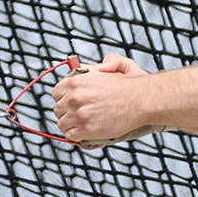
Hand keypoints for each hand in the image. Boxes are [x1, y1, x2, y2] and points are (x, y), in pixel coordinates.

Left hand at [50, 55, 166, 147]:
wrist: (141, 101)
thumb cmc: (131, 85)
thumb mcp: (119, 64)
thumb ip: (109, 60)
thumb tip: (102, 66)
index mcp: (75, 81)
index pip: (56, 93)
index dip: (64, 98)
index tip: (71, 102)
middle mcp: (74, 97)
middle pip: (58, 109)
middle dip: (67, 112)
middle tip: (79, 114)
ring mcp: (79, 114)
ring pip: (62, 124)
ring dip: (70, 125)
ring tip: (81, 124)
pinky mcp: (86, 129)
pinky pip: (70, 135)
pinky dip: (75, 136)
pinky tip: (84, 132)